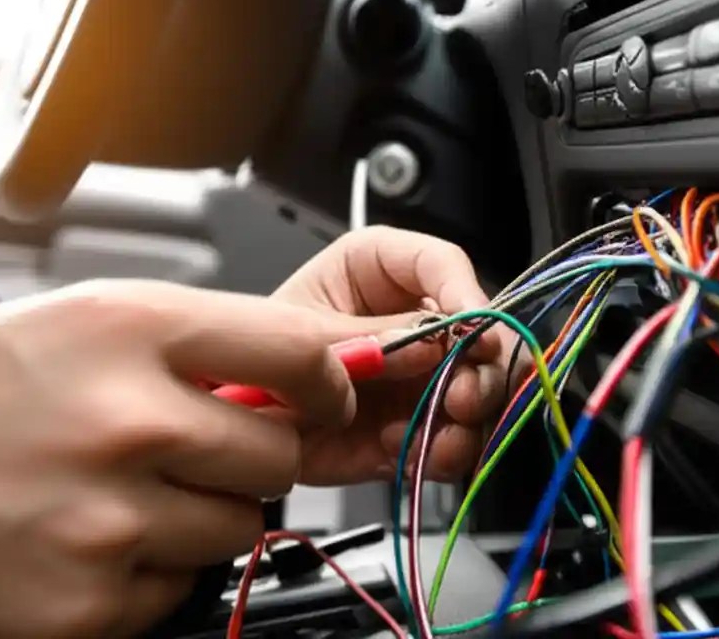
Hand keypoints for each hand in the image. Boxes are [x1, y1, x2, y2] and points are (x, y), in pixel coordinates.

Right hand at [0, 280, 354, 637]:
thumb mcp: (71, 325)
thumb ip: (192, 345)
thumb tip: (304, 368)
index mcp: (126, 328)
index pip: (296, 349)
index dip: (328, 377)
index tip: (326, 392)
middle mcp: (127, 420)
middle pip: (279, 454)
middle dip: (253, 455)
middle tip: (192, 451)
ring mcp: (108, 521)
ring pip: (238, 527)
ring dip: (200, 515)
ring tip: (116, 494)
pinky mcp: (84, 606)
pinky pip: (177, 589)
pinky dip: (145, 571)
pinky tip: (79, 542)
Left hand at [273, 226, 507, 485]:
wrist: (237, 421)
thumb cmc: (258, 355)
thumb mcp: (302, 334)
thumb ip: (367, 337)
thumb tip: (429, 343)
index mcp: (383, 272)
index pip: (441, 264)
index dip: (464, 293)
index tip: (472, 325)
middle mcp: (417, 324)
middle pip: (482, 336)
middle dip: (480, 373)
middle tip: (461, 400)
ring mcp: (424, 379)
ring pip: (482, 396)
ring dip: (467, 423)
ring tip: (433, 440)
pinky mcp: (420, 429)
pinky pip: (454, 445)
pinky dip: (436, 455)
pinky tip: (400, 451)